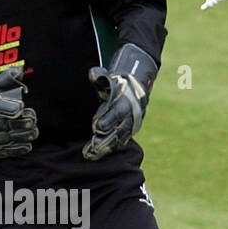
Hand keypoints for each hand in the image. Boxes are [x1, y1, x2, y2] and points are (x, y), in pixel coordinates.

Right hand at [0, 69, 37, 157]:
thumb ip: (9, 77)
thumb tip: (19, 70)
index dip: (8, 108)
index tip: (21, 107)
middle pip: (1, 125)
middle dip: (19, 124)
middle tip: (32, 120)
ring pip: (4, 139)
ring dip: (21, 137)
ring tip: (33, 131)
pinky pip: (3, 151)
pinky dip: (16, 150)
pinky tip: (27, 145)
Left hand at [82, 44, 157, 160]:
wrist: (136, 88)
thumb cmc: (117, 83)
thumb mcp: (109, 77)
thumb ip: (100, 77)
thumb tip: (92, 74)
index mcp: (126, 100)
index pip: (118, 112)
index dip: (107, 119)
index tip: (96, 126)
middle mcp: (131, 114)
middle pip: (119, 129)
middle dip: (106, 138)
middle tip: (92, 146)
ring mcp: (132, 124)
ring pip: (119, 138)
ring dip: (105, 147)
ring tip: (91, 154)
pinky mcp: (130, 132)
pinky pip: (121, 142)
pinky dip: (110, 148)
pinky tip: (97, 154)